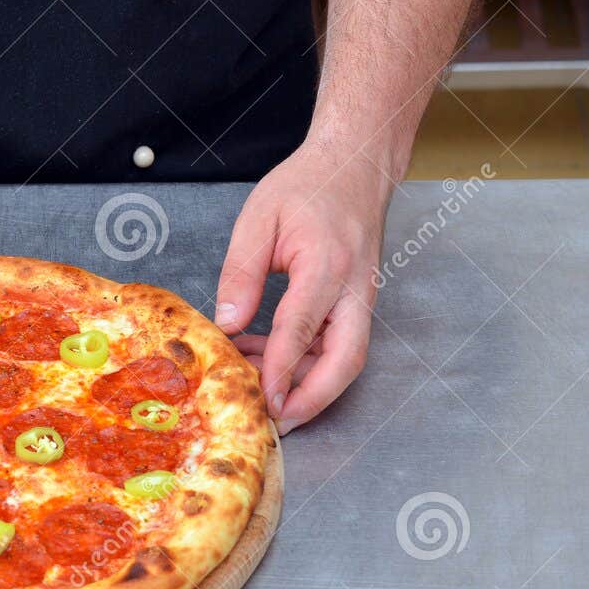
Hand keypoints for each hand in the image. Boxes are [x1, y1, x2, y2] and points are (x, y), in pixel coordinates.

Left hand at [213, 139, 390, 435]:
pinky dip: (306, 362)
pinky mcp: (358, 303)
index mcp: (327, 264)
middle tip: (278, 423)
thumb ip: (241, 273)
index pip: (301, 329)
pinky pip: (338, 345)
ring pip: (346, 359)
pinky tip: (266, 359)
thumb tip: (227, 325)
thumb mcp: (259, 218)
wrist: (356, 165)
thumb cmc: (307, 186)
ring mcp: (362, 299)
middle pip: (346, 361)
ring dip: (306, 384)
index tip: (262, 399)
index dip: (281, 369)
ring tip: (256, 387)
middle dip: (314, 400)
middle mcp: (354, 289)